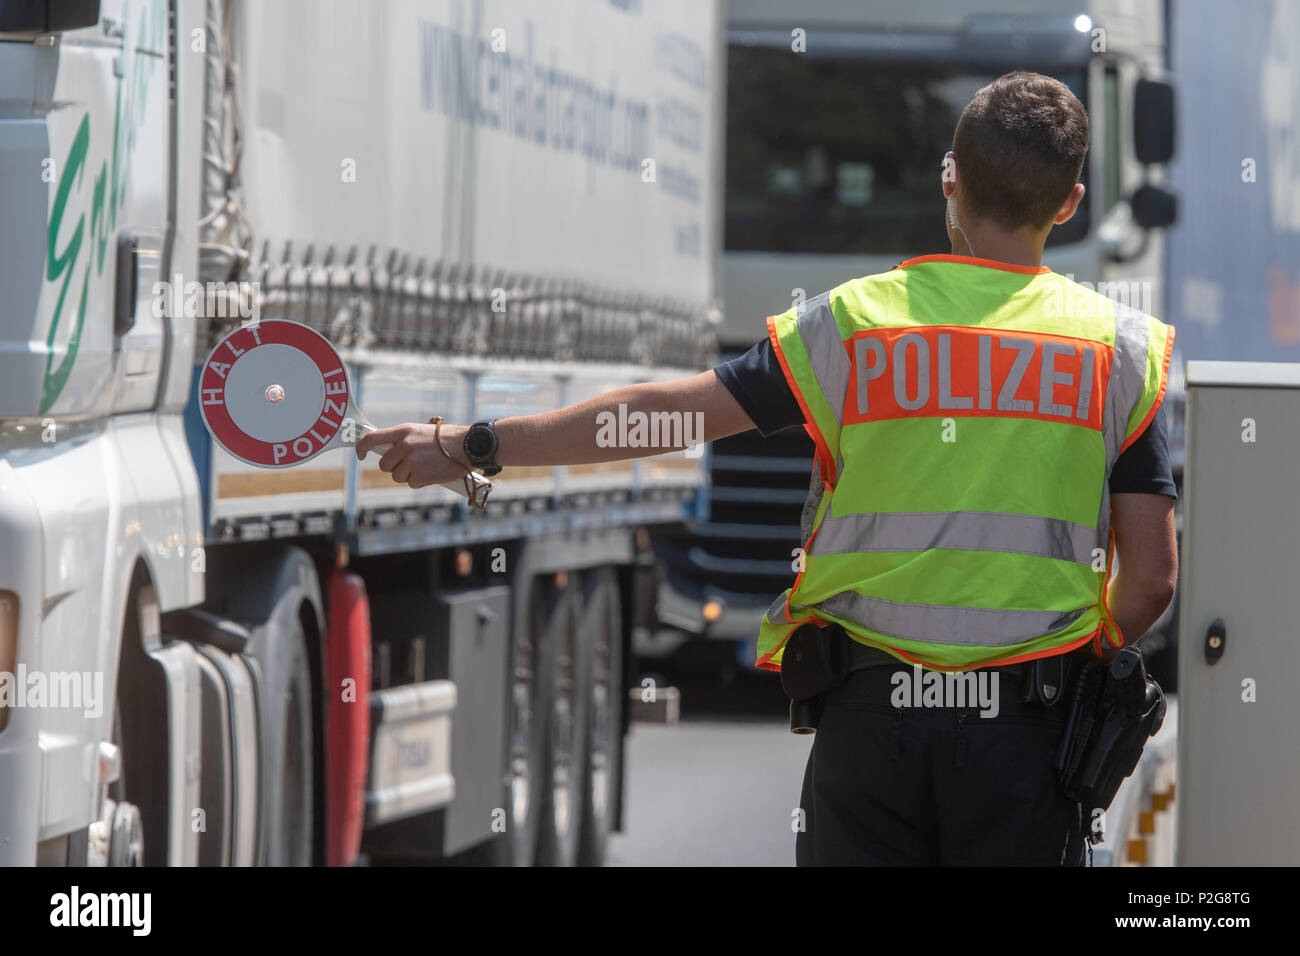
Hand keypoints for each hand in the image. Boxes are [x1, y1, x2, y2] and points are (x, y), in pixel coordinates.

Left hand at [355, 421, 470, 488]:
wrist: (467, 445)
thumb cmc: (444, 438)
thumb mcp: (419, 431)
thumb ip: (400, 439)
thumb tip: (380, 446)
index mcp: (403, 431)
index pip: (372, 439)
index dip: (361, 448)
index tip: (360, 455)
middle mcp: (405, 446)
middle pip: (384, 465)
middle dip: (394, 467)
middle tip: (409, 463)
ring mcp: (412, 462)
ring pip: (397, 476)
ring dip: (408, 475)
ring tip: (425, 466)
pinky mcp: (421, 476)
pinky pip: (411, 483)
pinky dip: (420, 481)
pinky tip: (432, 472)